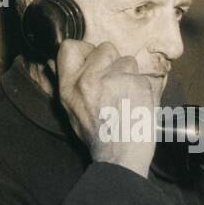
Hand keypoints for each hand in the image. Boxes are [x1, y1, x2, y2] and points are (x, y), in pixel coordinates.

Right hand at [56, 39, 157, 179]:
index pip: (71, 47)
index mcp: (70, 86)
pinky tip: (137, 104)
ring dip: (129, 75)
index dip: (85, 50)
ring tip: (126, 98)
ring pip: (128, 60)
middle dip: (112, 62)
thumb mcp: (71, 111)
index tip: (93, 60)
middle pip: (106, 48)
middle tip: (114, 84)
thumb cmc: (98, 137)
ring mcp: (116, 79)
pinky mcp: (138, 84)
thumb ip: (70, 84)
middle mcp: (90, 79)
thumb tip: (60, 61)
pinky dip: (143, 88)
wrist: (121, 157)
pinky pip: (143, 76)